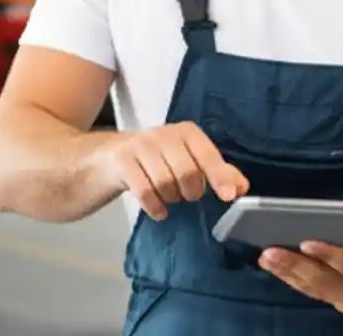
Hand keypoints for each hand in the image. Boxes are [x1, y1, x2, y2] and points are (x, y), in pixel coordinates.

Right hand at [101, 121, 248, 220]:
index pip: (207, 154)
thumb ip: (216, 172)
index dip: (220, 176)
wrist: (101, 158)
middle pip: (188, 173)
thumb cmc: (152, 162)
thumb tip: (241, 188)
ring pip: (166, 183)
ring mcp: (140, 145)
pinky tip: (158, 211)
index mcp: (185, 132)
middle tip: (185, 195)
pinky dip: (154, 207)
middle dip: (190, 192)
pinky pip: (145, 191)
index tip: (230, 197)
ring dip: (170, 199)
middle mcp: (163, 134)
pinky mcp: (122, 161)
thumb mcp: (184, 161)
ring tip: (168, 197)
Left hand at [259, 227, 342, 317]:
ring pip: (314, 289)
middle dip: (294, 266)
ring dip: (288, 275)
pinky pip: (315, 293)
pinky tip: (277, 268)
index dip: (329, 255)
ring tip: (266, 258)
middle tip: (269, 251)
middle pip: (322, 281)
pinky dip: (295, 281)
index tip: (306, 241)